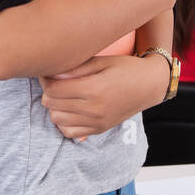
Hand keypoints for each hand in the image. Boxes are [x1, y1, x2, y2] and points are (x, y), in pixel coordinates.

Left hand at [40, 54, 167, 140]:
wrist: (149, 85)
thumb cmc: (126, 68)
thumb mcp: (102, 61)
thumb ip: (76, 68)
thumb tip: (51, 73)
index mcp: (94, 88)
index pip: (53, 90)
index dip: (45, 79)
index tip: (47, 72)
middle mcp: (94, 109)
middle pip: (51, 105)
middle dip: (48, 92)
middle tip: (53, 81)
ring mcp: (96, 122)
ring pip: (57, 119)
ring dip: (54, 107)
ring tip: (62, 95)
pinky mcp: (98, 129)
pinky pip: (69, 133)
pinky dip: (63, 122)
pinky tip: (69, 109)